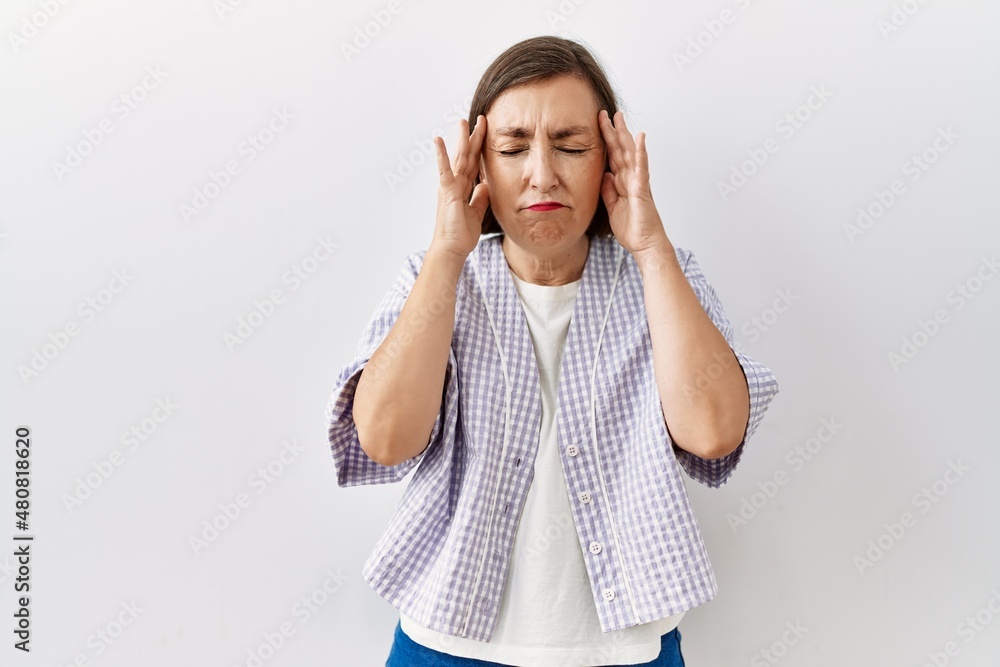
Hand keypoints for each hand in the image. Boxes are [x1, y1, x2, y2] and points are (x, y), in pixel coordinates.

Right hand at [429, 115, 490, 260]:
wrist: (451, 250)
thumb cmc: (461, 235)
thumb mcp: (476, 213)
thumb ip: (480, 198)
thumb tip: (486, 185)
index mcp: (463, 189)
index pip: (473, 164)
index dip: (479, 148)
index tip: (486, 133)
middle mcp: (455, 185)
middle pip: (466, 156)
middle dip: (473, 138)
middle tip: (480, 119)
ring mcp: (450, 187)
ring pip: (458, 159)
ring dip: (461, 140)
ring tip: (463, 122)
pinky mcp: (447, 192)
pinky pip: (444, 171)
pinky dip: (442, 156)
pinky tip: (439, 140)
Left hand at [598, 110, 671, 258]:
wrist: (645, 245)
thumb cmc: (633, 229)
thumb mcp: (613, 207)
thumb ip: (608, 191)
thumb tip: (604, 175)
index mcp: (623, 182)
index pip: (612, 156)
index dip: (605, 141)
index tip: (597, 125)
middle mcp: (631, 178)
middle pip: (620, 150)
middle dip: (612, 131)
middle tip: (604, 113)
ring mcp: (638, 182)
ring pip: (630, 153)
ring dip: (624, 135)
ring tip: (619, 118)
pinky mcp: (642, 189)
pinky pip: (642, 167)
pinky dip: (641, 152)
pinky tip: (640, 138)